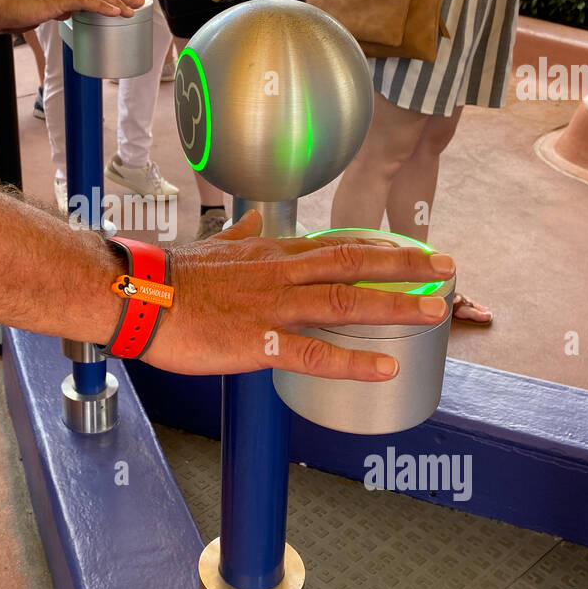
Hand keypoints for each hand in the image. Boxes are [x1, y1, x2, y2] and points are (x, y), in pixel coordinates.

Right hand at [0, 0, 144, 33]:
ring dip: (119, 1)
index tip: (124, 1)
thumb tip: (63, 15)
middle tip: (140, 1)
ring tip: (135, 8)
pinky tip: (117, 12)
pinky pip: (86, 1)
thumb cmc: (6, 7)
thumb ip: (51, 11)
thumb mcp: (35, 11)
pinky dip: (104, 6)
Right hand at [144, 212, 455, 379]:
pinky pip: (315, 355)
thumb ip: (239, 235)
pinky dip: (353, 362)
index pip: (334, 245)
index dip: (377, 248)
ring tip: (434, 313)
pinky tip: (386, 367)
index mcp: (270, 254)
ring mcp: (274, 307)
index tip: (411, 249)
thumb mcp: (211, 244)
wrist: (139, 295)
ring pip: (345, 303)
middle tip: (447, 268)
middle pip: (353, 265)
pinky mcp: (261, 343)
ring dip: (394, 307)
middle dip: (405, 267)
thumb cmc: (171, 275)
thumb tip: (253, 221)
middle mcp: (281, 274)